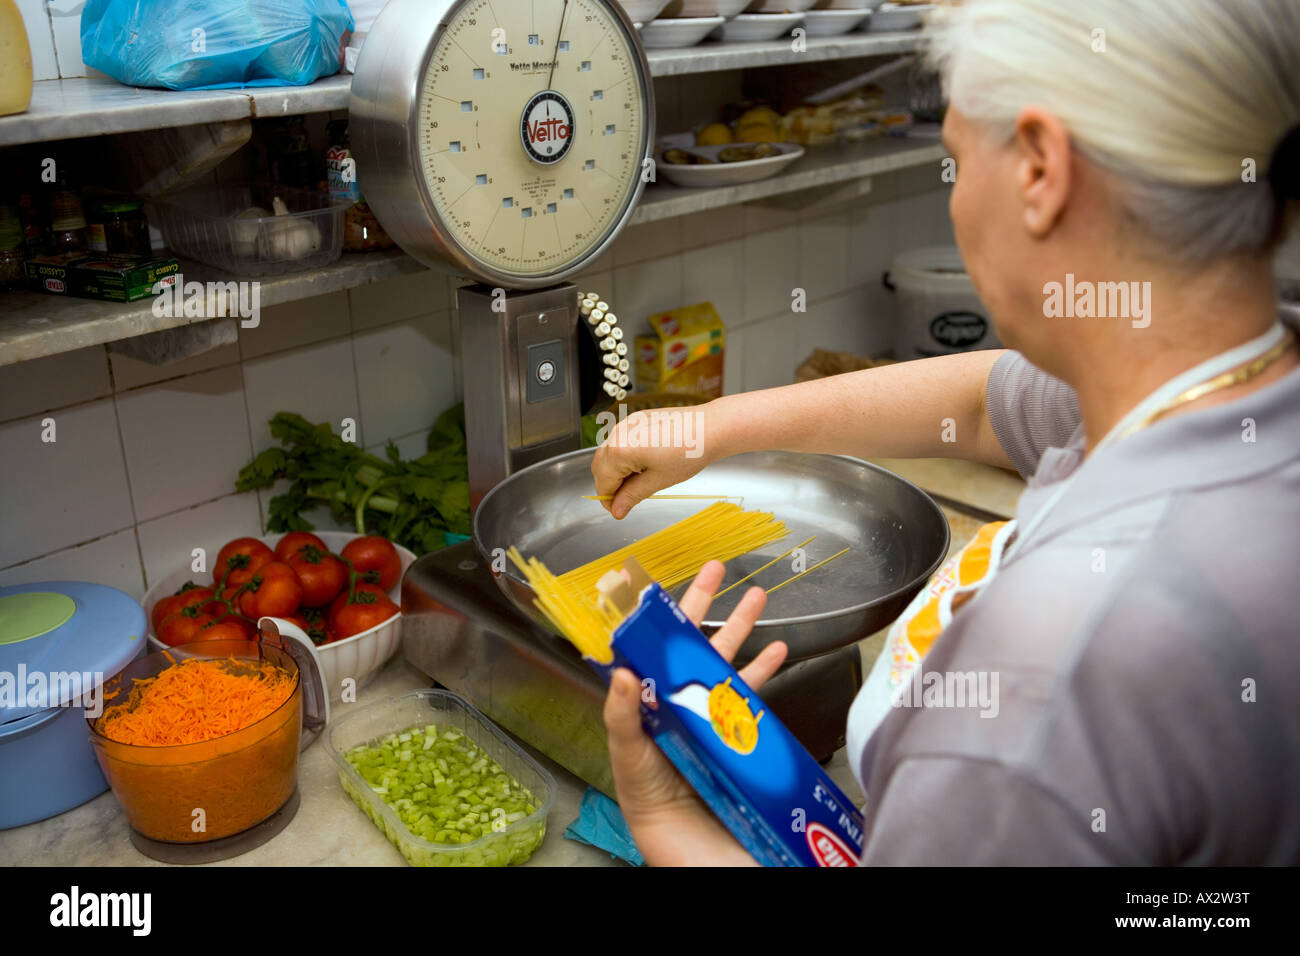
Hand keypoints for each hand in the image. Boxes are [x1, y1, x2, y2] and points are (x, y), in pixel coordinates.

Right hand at [590, 406, 718, 518]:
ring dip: (616, 470)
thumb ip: (632, 496)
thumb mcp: (658, 481)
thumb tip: (617, 510)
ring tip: (638, 482)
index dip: (608, 500)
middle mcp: (618, 433)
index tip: (617, 510)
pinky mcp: (637, 419)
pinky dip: (624, 455)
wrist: (710, 428)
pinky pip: (620, 440)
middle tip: (625, 500)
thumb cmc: (689, 452)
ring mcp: (627, 423)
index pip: (602, 481)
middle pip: (600, 465)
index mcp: (620, 450)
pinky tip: (643, 464)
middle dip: (609, 484)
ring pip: (609, 452)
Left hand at [602, 560, 787, 865]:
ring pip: (728, 663)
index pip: (651, 652)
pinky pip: (756, 699)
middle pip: (693, 647)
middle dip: (705, 605)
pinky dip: (768, 673)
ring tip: (757, 595)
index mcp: (651, 709)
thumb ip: (624, 717)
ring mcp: (715, 723)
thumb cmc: (654, 815)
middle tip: (716, 567)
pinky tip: (779, 650)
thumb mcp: (630, 761)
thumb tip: (620, 670)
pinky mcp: (745, 739)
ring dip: (743, 627)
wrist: (701, 857)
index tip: (658, 584)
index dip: (657, 618)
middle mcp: (682, 710)